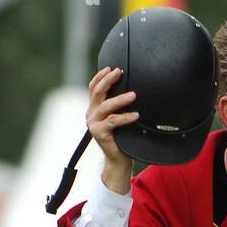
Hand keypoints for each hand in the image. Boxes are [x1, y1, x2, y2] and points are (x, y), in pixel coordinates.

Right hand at [86, 67, 136, 192]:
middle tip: (120, 72)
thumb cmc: (122, 137)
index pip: (93, 87)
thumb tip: (132, 88)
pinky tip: (136, 115)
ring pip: (106, 105)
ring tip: (133, 95)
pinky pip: (113, 121)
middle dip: (108, 80)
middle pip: (97, 92)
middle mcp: (91, 114)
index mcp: (94, 108)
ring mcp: (93, 123)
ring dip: (120, 99)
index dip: (100, 76)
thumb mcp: (118, 117)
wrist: (118, 158)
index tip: (111, 67)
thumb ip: (118, 105)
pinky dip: (125, 117)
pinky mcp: (99, 133)